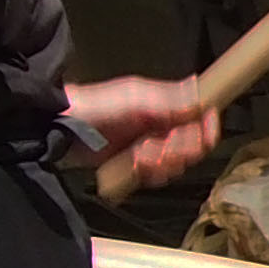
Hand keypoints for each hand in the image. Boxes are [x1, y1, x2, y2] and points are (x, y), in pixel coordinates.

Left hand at [65, 75, 219, 186]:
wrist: (63, 128)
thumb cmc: (96, 108)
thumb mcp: (135, 100)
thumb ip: (170, 102)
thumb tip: (200, 92)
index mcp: (166, 105)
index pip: (201, 118)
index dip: (205, 129)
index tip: (201, 136)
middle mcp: (162, 126)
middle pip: (193, 146)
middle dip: (179, 150)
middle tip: (161, 146)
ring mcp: (151, 146)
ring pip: (176, 163)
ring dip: (161, 163)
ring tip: (141, 156)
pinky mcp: (138, 164)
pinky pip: (157, 175)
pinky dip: (148, 173)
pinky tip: (134, 165)